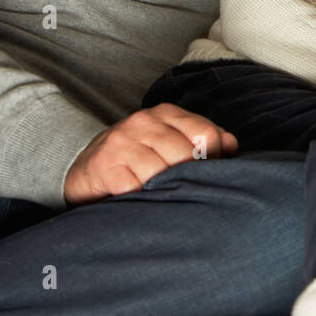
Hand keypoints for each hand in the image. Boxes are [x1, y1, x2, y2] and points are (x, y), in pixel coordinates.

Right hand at [64, 103, 238, 204]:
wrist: (83, 167)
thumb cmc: (137, 157)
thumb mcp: (170, 139)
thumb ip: (202, 138)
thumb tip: (232, 145)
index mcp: (165, 113)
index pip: (205, 133)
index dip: (215, 158)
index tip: (213, 175)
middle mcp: (142, 122)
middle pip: (186, 155)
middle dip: (190, 178)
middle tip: (191, 193)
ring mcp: (122, 143)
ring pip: (161, 173)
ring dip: (167, 191)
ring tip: (167, 199)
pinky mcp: (105, 167)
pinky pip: (135, 188)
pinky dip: (144, 199)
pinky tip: (145, 202)